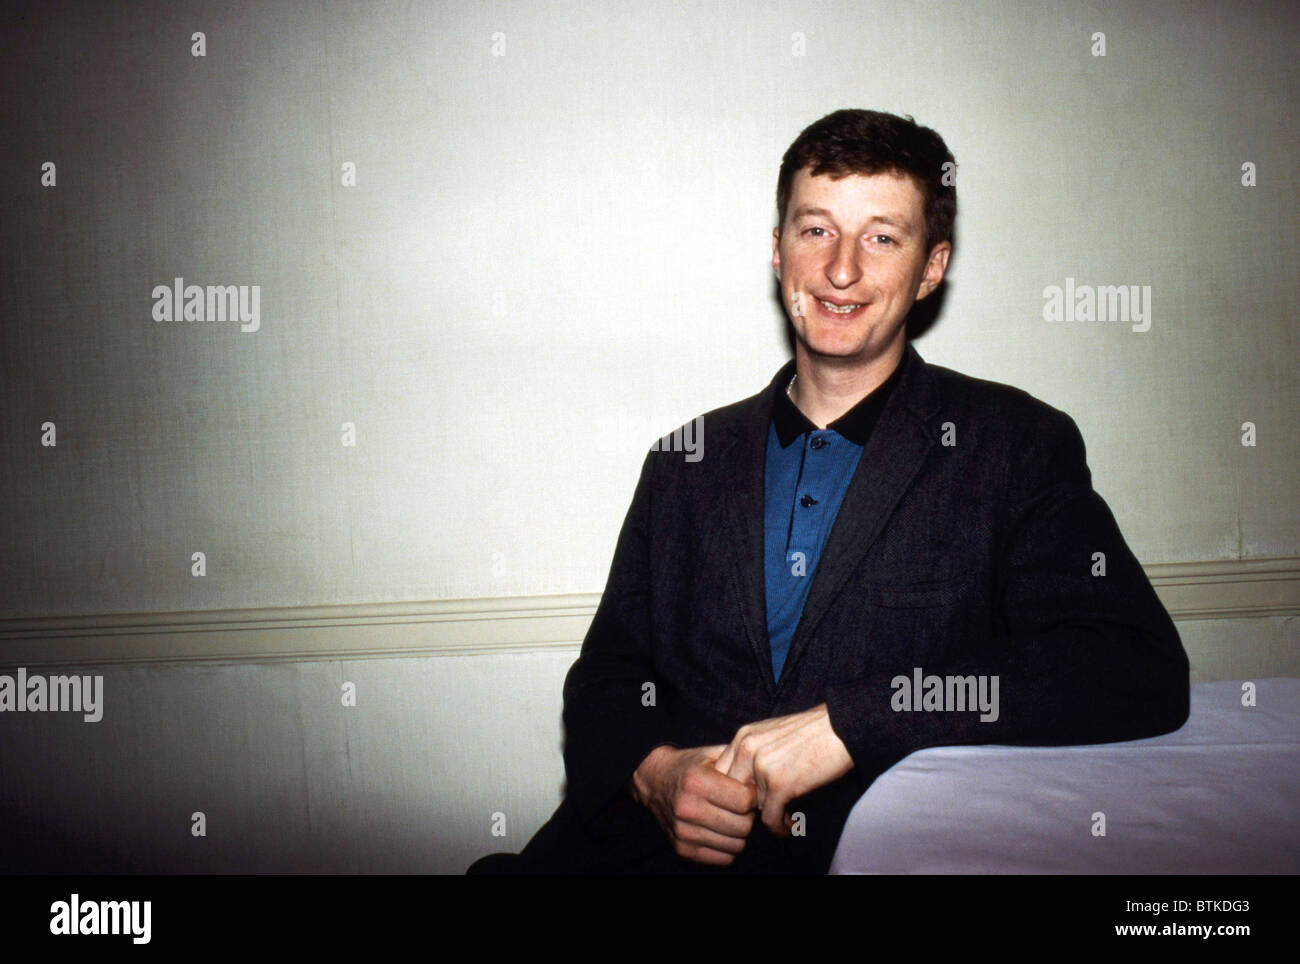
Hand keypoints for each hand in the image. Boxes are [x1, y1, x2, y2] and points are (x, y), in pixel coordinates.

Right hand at [629, 744, 757, 865]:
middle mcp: (686, 807)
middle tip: (741, 806)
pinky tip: (722, 830)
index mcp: (695, 781)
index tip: (748, 790)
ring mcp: (683, 831)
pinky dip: (728, 846)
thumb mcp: (713, 755)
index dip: (753, 796)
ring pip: (736, 845)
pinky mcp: (682, 849)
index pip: (744, 801)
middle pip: (743, 826)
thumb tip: (769, 782)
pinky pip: (724, 858)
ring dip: (740, 833)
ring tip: (731, 817)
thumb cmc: (691, 766)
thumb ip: (741, 764)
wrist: (654, 781)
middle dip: (748, 815)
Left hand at [713, 704, 853, 835]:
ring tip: (783, 819)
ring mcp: (761, 767)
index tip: (747, 802)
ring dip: (768, 817)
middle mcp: (746, 750)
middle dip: (744, 807)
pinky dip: (779, 827)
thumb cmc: (812, 731)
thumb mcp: (772, 734)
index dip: (731, 792)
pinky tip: (790, 825)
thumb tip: (743, 783)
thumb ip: (753, 754)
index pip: (719, 774)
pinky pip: (769, 819)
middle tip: (762, 814)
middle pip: (730, 793)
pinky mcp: (780, 785)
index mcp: (743, 737)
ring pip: (752, 808)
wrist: (843, 727)